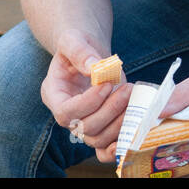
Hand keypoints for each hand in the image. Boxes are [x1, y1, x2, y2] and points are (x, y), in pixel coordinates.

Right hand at [39, 29, 132, 163]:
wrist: (88, 51)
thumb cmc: (78, 44)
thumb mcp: (74, 40)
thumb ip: (81, 52)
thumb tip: (95, 67)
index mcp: (54, 94)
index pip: (66, 113)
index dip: (88, 103)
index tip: (106, 84)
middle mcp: (67, 114)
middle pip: (85, 128)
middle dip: (110, 110)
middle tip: (127, 89)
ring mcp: (84, 122)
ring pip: (98, 139)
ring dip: (120, 122)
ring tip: (133, 96)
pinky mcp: (101, 125)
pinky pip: (105, 148)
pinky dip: (118, 145)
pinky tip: (133, 130)